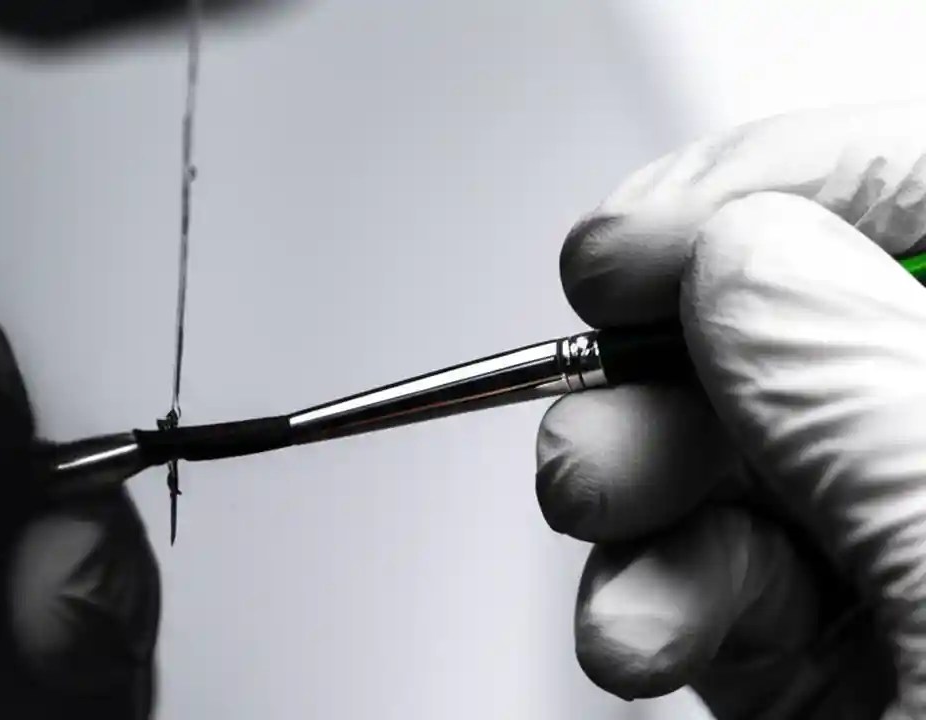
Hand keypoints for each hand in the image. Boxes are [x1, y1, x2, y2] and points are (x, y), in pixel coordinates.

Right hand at [536, 101, 925, 717]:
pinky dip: (634, 593)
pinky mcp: (791, 636)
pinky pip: (681, 565)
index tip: (640, 235)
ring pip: (710, 441)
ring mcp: (872, 542)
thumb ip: (855, 382)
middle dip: (663, 348)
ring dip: (624, 477)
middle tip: (611, 379)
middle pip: (784, 315)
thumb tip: (741, 260)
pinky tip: (643, 630)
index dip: (781, 178)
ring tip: (609, 516)